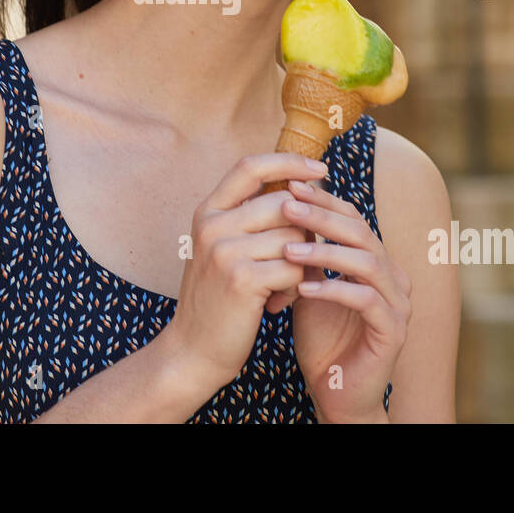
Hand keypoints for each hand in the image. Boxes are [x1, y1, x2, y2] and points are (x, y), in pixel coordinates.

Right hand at [165, 153, 330, 390]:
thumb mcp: (223, 248)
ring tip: (286, 285)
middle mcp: (213, 225)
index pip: (251, 166)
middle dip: (306, 229)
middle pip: (284, 202)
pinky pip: (294, 267)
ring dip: (303, 262)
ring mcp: (225, 251)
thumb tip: (299, 186)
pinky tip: (280, 302)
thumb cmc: (218, 298)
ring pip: (295, 236)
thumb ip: (249, 217)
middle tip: (301, 257)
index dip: (289, 162)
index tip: (321, 169)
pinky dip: (297, 286)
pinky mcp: (242, 279)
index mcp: (208, 211)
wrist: (192, 351)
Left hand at [281, 179, 410, 423]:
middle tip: (287, 206)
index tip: (287, 186)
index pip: (353, 217)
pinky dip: (335, 290)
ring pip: (367, 262)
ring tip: (289, 250)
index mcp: (376, 261)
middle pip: (361, 232)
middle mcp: (394, 276)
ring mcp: (398, 303)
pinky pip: (367, 301)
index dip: (322, 200)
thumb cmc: (320, 338)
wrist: (334, 391)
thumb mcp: (308, 287)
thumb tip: (280, 207)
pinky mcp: (394, 331)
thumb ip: (305, 254)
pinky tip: (304, 290)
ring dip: (325, 252)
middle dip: (322, 217)